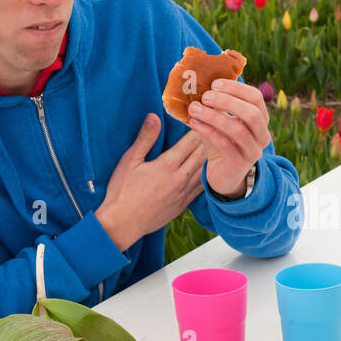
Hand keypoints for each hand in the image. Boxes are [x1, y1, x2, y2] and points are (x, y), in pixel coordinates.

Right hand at [95, 112, 205, 250]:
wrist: (123, 223)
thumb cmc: (122, 191)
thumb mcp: (129, 161)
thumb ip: (145, 138)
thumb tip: (154, 116)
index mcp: (167, 165)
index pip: (190, 141)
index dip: (197, 127)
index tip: (202, 117)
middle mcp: (180, 178)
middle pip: (202, 154)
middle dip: (209, 139)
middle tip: (215, 126)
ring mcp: (184, 193)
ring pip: (205, 170)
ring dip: (211, 156)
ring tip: (218, 144)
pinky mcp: (184, 204)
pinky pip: (202, 186)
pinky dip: (208, 175)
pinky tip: (210, 169)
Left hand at [185, 78, 271, 195]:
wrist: (224, 176)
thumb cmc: (222, 143)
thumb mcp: (221, 121)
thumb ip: (216, 105)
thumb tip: (197, 82)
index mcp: (261, 121)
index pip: (256, 98)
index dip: (236, 88)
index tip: (214, 83)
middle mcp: (262, 136)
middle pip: (251, 113)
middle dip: (226, 101)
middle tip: (205, 96)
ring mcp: (253, 152)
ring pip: (237, 129)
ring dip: (213, 116)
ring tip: (194, 108)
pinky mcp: (239, 165)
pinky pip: (225, 144)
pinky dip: (208, 131)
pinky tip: (194, 123)